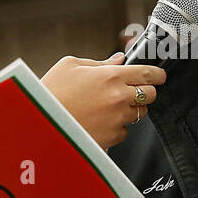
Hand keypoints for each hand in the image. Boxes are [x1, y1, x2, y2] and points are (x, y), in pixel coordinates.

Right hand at [41, 54, 166, 148]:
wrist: (39, 124)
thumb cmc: (51, 91)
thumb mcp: (70, 66)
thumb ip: (100, 62)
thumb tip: (120, 60)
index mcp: (111, 76)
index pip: (150, 73)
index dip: (158, 75)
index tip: (158, 76)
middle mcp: (119, 98)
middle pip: (151, 95)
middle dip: (144, 92)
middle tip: (130, 91)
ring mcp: (117, 119)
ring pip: (139, 114)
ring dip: (129, 110)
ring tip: (107, 108)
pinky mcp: (112, 138)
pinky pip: (124, 131)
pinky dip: (116, 127)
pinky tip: (98, 122)